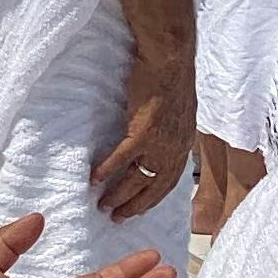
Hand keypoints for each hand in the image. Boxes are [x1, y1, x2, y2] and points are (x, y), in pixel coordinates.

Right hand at [91, 46, 196, 218]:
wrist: (169, 60)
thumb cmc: (172, 77)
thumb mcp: (179, 110)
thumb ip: (172, 128)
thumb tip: (164, 134)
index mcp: (183, 144)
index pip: (169, 181)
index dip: (153, 197)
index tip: (140, 209)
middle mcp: (174, 149)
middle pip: (154, 187)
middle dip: (136, 205)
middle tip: (118, 218)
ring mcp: (159, 143)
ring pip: (137, 179)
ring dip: (119, 194)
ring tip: (103, 205)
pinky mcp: (142, 133)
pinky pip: (121, 159)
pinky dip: (107, 171)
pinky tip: (94, 180)